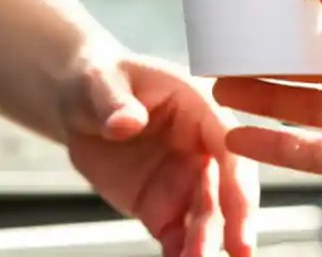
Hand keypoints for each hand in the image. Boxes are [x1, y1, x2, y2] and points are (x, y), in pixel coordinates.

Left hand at [61, 51, 258, 256]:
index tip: (243, 204)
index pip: (227, 142)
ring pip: (205, 219)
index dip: (237, 174)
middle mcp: (202, 148)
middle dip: (235, 220)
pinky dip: (182, 255)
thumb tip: (126, 122)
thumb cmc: (99, 82)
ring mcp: (185, 182)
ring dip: (206, 243)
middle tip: (239, 250)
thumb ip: (116, 103)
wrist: (79, 107)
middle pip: (227, 187)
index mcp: (199, 108)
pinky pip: (178, 238)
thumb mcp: (101, 84)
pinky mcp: (164, 209)